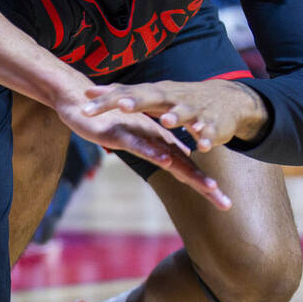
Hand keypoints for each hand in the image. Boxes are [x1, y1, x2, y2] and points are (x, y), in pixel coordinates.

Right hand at [55, 91, 231, 210]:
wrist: (78, 98)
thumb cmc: (104, 119)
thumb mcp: (131, 138)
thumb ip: (151, 148)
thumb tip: (171, 161)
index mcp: (157, 141)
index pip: (185, 166)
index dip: (203, 184)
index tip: (222, 202)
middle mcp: (153, 139)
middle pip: (184, 166)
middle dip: (205, 185)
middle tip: (224, 203)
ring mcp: (138, 136)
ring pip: (167, 157)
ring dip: (189, 172)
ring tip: (208, 187)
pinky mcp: (120, 133)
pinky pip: (139, 145)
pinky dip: (154, 153)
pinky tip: (166, 161)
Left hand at [82, 79, 267, 152]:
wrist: (225, 99)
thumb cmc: (176, 98)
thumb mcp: (147, 94)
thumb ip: (119, 93)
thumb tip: (87, 90)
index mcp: (153, 92)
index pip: (125, 93)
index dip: (106, 99)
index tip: (86, 103)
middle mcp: (171, 98)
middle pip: (151, 98)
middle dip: (137, 101)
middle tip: (122, 106)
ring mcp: (194, 110)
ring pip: (183, 112)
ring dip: (175, 116)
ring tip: (166, 121)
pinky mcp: (213, 123)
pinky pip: (209, 130)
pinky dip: (206, 136)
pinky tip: (202, 144)